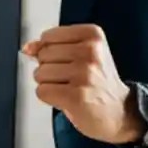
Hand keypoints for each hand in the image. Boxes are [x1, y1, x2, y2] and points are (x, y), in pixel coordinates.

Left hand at [24, 24, 146, 144]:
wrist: (120, 112)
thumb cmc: (96, 82)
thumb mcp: (80, 55)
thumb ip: (51, 46)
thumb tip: (27, 48)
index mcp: (93, 35)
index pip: (47, 37)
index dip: (51, 51)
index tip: (70, 60)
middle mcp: (90, 52)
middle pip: (42, 55)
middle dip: (50, 68)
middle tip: (72, 78)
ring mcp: (84, 74)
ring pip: (39, 73)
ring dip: (49, 84)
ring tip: (71, 88)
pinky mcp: (76, 96)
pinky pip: (42, 91)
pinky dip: (49, 97)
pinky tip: (67, 99)